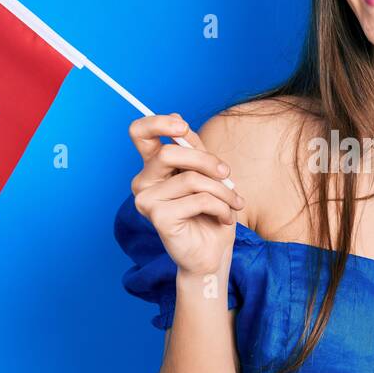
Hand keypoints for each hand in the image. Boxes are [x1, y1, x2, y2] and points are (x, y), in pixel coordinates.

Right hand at [129, 113, 244, 275]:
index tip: (182, 127)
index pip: (140, 133)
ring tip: (234, 203)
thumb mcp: (208, 173)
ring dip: (222, 190)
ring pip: (191, 178)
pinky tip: (225, 218)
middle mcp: (143, 182)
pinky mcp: (159, 218)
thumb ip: (194, 148)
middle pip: (169, 152)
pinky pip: (199, 200)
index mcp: (153, 167)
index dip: (158, 123)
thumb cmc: (211, 212)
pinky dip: (221, 207)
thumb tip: (179, 119)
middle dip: (207, 160)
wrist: (213, 253)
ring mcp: (147, 201)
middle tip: (227, 174)